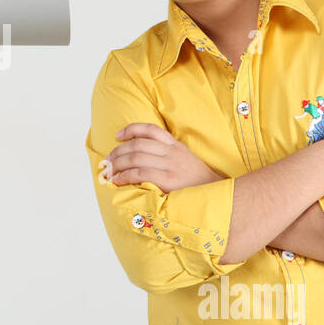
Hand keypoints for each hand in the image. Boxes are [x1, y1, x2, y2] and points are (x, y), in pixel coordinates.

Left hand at [100, 123, 222, 193]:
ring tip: (108, 171)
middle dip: (118, 152)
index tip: (118, 136)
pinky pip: (140, 173)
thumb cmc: (198, 182)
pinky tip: (117, 180)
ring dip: (118, 164)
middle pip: (137, 145)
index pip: (151, 130)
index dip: (131, 129)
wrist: (216, 195)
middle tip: (107, 161)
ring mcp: (170, 165)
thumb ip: (168, 155)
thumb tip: (142, 157)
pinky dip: (125, 176)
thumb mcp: (185, 161)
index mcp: (176, 145)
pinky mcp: (168, 180)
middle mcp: (172, 152)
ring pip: (135, 158)